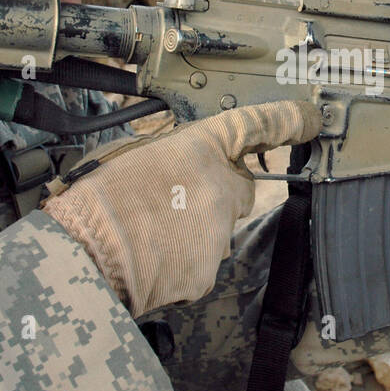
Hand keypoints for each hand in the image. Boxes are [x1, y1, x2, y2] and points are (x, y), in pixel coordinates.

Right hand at [43, 99, 320, 316]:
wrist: (82, 257)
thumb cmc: (95, 203)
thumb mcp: (133, 154)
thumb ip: (174, 155)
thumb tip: (185, 164)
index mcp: (198, 149)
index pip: (252, 127)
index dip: (284, 121)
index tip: (306, 119)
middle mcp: (218, 188)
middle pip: (239, 190)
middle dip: (216, 195)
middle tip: (171, 202)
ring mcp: (218, 233)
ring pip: (219, 230)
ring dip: (195, 232)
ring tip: (149, 234)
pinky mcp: (207, 270)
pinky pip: (203, 263)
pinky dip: (183, 263)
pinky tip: (151, 258)